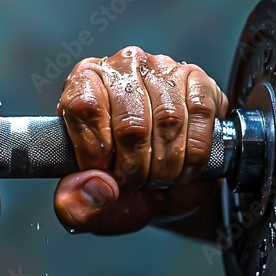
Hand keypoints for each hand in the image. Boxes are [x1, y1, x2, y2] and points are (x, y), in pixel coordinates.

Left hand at [52, 46, 228, 234]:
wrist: (165, 183)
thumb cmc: (121, 183)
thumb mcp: (90, 204)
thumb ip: (75, 207)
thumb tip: (96, 187)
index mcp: (82, 85)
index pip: (83, 106)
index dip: (96, 148)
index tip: (104, 172)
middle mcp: (121, 68)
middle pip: (130, 121)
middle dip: (135, 166)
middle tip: (134, 182)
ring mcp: (161, 69)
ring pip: (168, 118)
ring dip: (167, 163)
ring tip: (158, 177)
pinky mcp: (197, 79)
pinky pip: (200, 113)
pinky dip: (194, 151)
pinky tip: (184, 166)